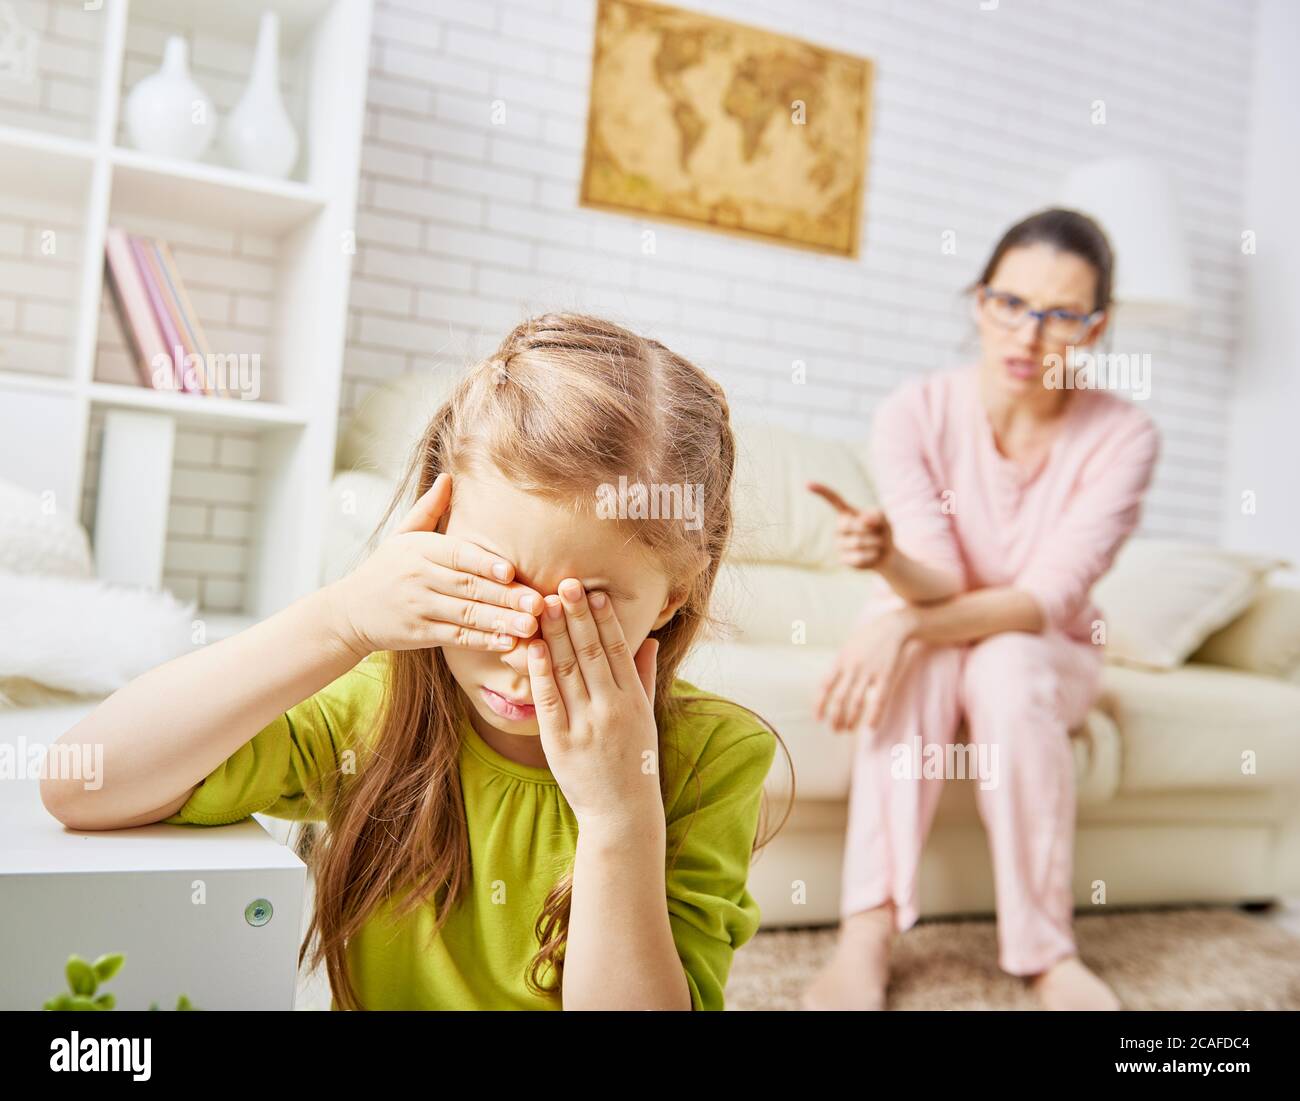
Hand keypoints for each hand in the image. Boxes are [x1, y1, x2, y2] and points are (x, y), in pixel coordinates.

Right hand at [324, 472, 543, 656]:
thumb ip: (429, 509)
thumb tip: (449, 477)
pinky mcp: (419, 634)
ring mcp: (418, 608)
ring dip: (501, 621)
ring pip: (466, 615)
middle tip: (538, 601)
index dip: (484, 564)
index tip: (512, 571)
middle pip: (467, 587)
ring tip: (530, 624)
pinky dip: (483, 641)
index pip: (457, 555)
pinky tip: (508, 642)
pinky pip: (456, 638)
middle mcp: (418, 577)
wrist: (349, 611)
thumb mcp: (402, 535)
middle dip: (505, 596)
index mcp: (419, 549)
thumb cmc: (385, 568)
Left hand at [526, 578, 662, 831]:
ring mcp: (585, 726)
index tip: (594, 592)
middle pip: (592, 653)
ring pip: (568, 670)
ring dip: (557, 634)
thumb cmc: (636, 762)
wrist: (622, 813)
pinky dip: (540, 671)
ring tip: (547, 604)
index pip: (619, 650)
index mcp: (634, 701)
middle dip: (577, 616)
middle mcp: (612, 709)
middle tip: (566, 583)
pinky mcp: (559, 743)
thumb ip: (644, 676)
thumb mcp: (647, 718)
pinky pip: (548, 700)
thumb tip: (649, 639)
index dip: (605, 619)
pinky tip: (534, 646)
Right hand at [807, 481, 893, 570]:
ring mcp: (839, 543)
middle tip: (880, 534)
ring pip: (856, 542)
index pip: (833, 499)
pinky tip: (873, 555)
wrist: (885, 555)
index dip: (821, 491)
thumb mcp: (884, 519)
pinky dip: (872, 556)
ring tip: (878, 545)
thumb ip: (877, 515)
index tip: (807, 484)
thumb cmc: (881, 532)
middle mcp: (839, 527)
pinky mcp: (842, 559)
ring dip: (875, 543)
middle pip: (849, 524)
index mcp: (846, 513)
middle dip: (868, 529)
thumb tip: (864, 519)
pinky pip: (858, 557)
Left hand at [815, 607, 915, 732]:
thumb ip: (840, 665)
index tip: (817, 718)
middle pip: (839, 699)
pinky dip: (874, 715)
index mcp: (840, 660)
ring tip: (847, 730)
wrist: (893, 625)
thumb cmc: (869, 637)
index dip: (819, 704)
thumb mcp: (848, 647)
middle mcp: (852, 668)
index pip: (824, 686)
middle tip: (834, 730)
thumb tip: (829, 685)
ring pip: (856, 702)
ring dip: (850, 719)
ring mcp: (869, 672)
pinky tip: (870, 727)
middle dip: (835, 717)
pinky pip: (879, 700)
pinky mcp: (886, 675)